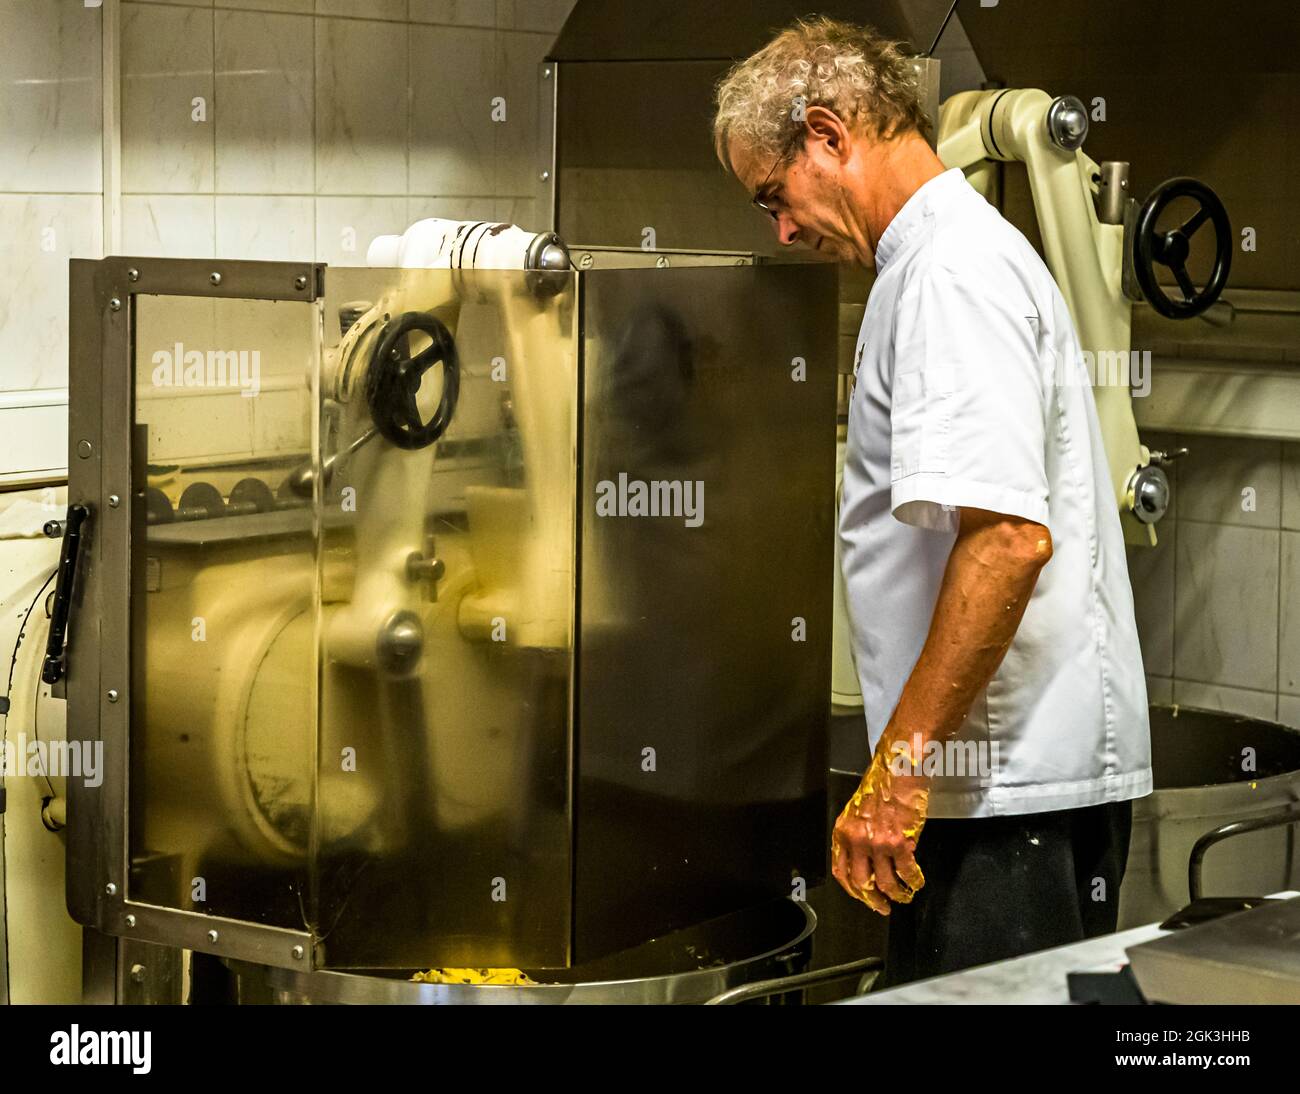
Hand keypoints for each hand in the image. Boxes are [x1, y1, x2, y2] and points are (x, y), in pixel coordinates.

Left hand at [831, 747, 928, 915]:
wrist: (898, 768)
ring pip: (885, 884)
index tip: (862, 897)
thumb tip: (869, 860)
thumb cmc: (882, 784)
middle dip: (874, 901)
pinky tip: (916, 882)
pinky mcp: (900, 843)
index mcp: (843, 832)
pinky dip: (914, 882)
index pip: (841, 871)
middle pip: (862, 884)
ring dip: (897, 895)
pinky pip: (907, 873)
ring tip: (904, 896)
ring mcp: (877, 843)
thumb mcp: (858, 810)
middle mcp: (856, 840)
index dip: (852, 890)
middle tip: (883, 907)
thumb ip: (858, 835)